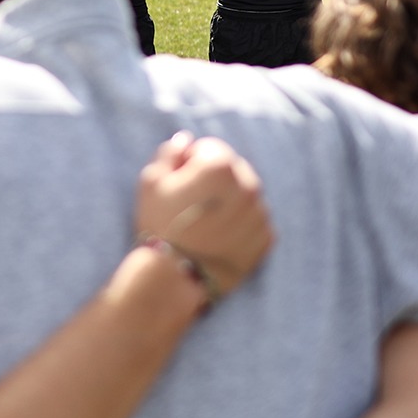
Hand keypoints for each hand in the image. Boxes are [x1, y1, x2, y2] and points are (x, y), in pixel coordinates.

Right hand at [134, 133, 271, 296]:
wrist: (175, 277)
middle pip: (233, 171)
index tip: (179, 184)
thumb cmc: (159, 226)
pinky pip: (255, 222)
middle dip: (215, 182)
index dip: (191, 163)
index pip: (210, 148)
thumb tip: (186, 140)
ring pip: (246, 196)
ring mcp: (261, 213)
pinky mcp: (266, 238)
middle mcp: (249, 184)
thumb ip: (169, 152)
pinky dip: (241, 226)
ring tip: (205, 226)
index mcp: (221, 165)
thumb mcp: (151, 181)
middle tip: (192, 207)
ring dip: (230, 203)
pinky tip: (219, 238)